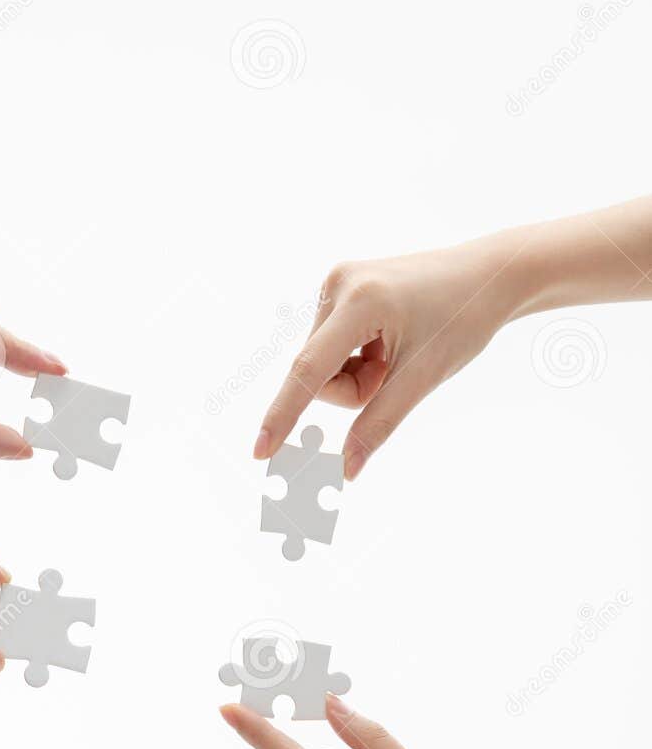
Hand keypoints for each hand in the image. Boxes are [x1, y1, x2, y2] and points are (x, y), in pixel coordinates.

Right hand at [255, 237, 517, 476]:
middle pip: (318, 374)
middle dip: (354, 390)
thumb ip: (378, 424)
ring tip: (395, 354)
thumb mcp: (422, 377)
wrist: (488, 276)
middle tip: (395, 372)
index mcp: (359, 301)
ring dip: (357, 376)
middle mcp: (337, 285)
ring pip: (324, 366)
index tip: (260, 452)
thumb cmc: (463, 320)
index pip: (309, 371)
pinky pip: (333, 349)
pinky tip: (387, 343)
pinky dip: (358, 360)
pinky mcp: (340, 291)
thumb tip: (345, 472)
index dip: (283, 416)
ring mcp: (336, 285)